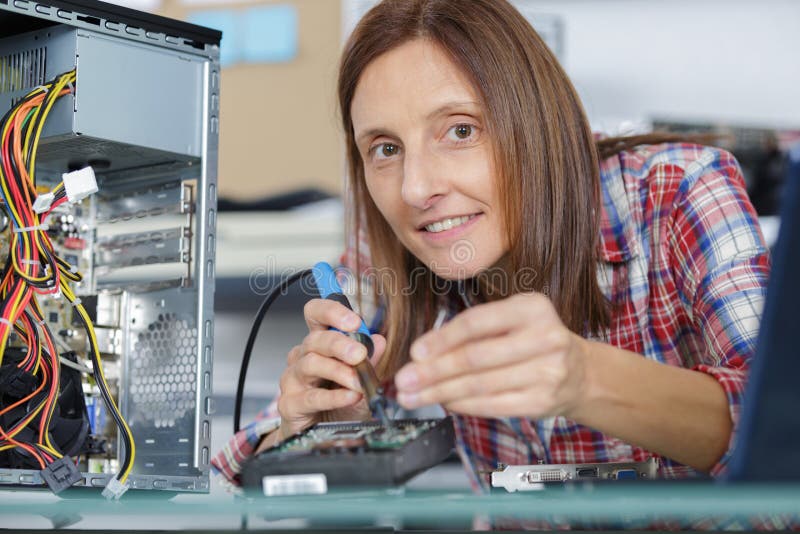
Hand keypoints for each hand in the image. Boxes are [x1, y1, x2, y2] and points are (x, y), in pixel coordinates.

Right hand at [275, 298, 386, 440]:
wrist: (322, 439)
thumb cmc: (340, 405)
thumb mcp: (362, 382)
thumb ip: (370, 362)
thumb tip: (380, 341)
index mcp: (319, 344)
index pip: (316, 314)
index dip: (332, 312)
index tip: (354, 321)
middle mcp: (302, 357)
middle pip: (315, 339)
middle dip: (340, 344)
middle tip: (360, 354)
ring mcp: (293, 380)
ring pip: (311, 364)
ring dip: (339, 371)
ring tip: (359, 382)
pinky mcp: (290, 404)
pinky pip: (312, 397)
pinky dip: (334, 397)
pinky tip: (351, 397)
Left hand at [394, 292, 589, 418]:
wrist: (580, 372)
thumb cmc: (532, 340)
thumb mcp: (511, 319)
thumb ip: (472, 330)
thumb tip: (422, 354)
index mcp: (532, 308)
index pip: (478, 322)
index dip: (442, 339)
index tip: (416, 352)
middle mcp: (545, 338)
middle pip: (476, 358)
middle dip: (433, 372)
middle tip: (404, 380)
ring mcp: (547, 373)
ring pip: (481, 385)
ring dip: (440, 393)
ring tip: (414, 396)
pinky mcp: (542, 402)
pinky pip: (492, 405)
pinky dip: (463, 405)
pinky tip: (444, 403)